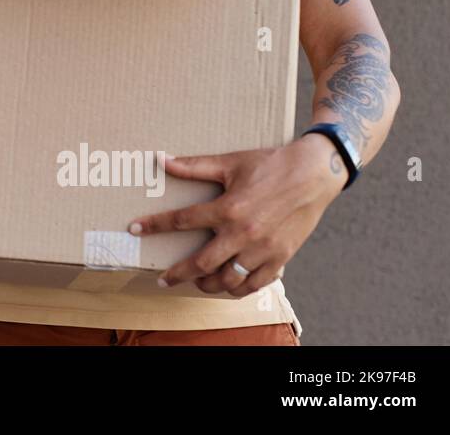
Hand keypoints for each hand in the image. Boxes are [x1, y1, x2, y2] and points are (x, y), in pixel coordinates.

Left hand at [126, 135, 344, 296]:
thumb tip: (162, 160)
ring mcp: (263, 250)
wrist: (315, 174)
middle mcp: (243, 234)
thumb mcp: (230, 162)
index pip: (182, 221)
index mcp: (228, 208)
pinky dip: (239, 289)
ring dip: (208, 285)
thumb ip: (194, 166)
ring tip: (196, 283)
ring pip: (228, 279)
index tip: (134, 229)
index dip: (155, 225)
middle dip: (178, 274)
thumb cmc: (271, 164)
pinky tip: (228, 286)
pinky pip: (256, 283)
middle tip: (162, 279)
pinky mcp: (281, 258)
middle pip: (202, 263)